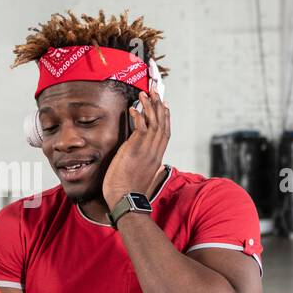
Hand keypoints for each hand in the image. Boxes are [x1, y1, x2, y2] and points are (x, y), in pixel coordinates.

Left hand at [102, 91, 170, 207]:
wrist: (126, 200)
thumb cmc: (131, 192)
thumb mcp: (145, 179)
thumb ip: (152, 170)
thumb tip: (157, 168)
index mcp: (157, 158)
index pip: (165, 134)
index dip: (166, 118)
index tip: (165, 106)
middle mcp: (154, 152)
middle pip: (161, 124)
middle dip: (159, 106)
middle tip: (156, 92)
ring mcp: (146, 150)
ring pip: (152, 123)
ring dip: (149, 107)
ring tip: (144, 94)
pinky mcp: (135, 150)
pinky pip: (139, 128)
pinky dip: (138, 117)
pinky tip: (133, 108)